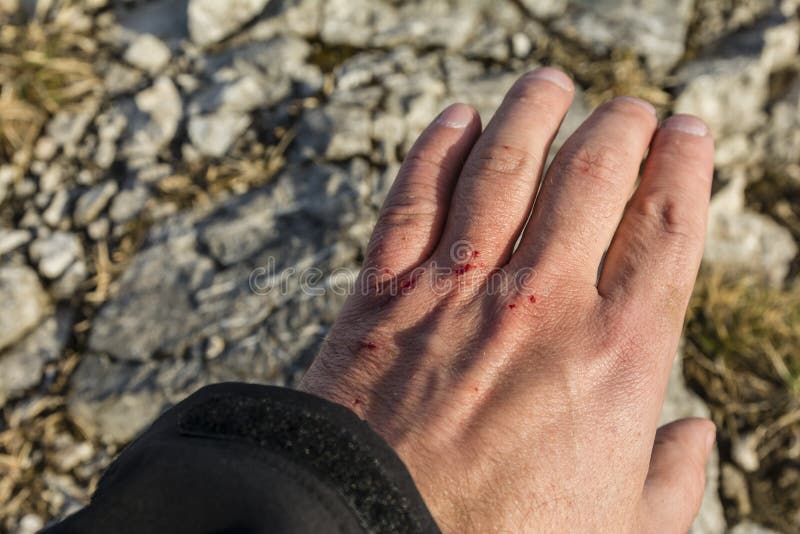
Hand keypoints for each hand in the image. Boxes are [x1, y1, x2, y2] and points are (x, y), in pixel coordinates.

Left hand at [300, 67, 715, 532]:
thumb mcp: (623, 532)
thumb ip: (669, 480)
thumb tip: (695, 436)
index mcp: (617, 356)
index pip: (666, 223)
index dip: (683, 163)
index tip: (687, 131)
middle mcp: (539, 303)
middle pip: (591, 176)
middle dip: (619, 127)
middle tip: (629, 107)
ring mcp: (455, 290)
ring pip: (502, 166)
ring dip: (532, 113)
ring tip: (549, 83)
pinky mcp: (382, 296)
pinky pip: (412, 198)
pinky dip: (436, 149)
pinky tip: (457, 119)